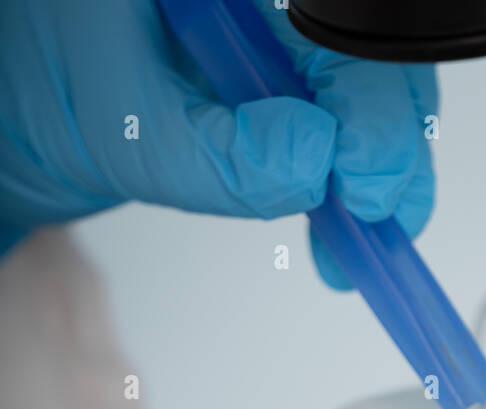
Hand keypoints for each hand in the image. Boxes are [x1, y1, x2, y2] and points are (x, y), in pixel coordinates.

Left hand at [0, 1, 437, 287]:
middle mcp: (275, 2)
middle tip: (377, 226)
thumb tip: (313, 166)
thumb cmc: (63, 93)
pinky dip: (354, 186)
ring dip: (380, 179)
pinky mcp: (291, 76)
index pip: (342, 36)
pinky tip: (343, 234)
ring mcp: (286, 35)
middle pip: (376, 63)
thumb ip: (223, 158)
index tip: (366, 188)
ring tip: (358, 249)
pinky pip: (349, 121)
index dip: (374, 111)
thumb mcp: (132, 134)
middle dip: (390, 153)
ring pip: (375, 95)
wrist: (36, 105)